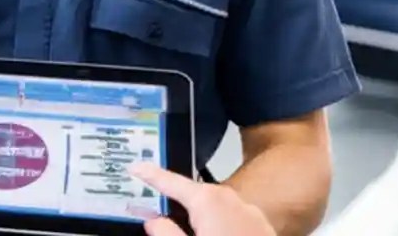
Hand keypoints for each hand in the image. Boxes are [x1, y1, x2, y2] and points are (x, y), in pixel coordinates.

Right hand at [130, 163, 275, 235]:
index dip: (149, 174)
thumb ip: (165, 232)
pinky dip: (219, 226)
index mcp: (208, 201)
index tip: (136, 168)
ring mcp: (249, 212)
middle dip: (176, 204)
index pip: (170, 181)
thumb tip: (154, 222)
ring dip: (199, 218)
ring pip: (214, 209)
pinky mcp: (261, 227)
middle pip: (193, 195)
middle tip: (157, 213)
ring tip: (191, 232)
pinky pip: (232, 220)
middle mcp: (230, 200)